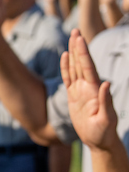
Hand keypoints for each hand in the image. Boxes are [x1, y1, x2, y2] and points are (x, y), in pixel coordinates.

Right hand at [62, 28, 119, 150]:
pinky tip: (65, 56)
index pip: (88, 67)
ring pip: (75, 67)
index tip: (80, 39)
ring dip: (74, 52)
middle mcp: (88, 87)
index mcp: (94, 90)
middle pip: (82, 63)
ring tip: (73, 37)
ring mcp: (80, 90)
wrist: (99, 141)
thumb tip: (106, 82)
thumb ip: (106, 101)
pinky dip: (66, 67)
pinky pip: (68, 78)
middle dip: (79, 47)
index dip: (83, 53)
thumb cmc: (104, 132)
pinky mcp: (73, 96)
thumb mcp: (106, 119)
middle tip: (76, 30)